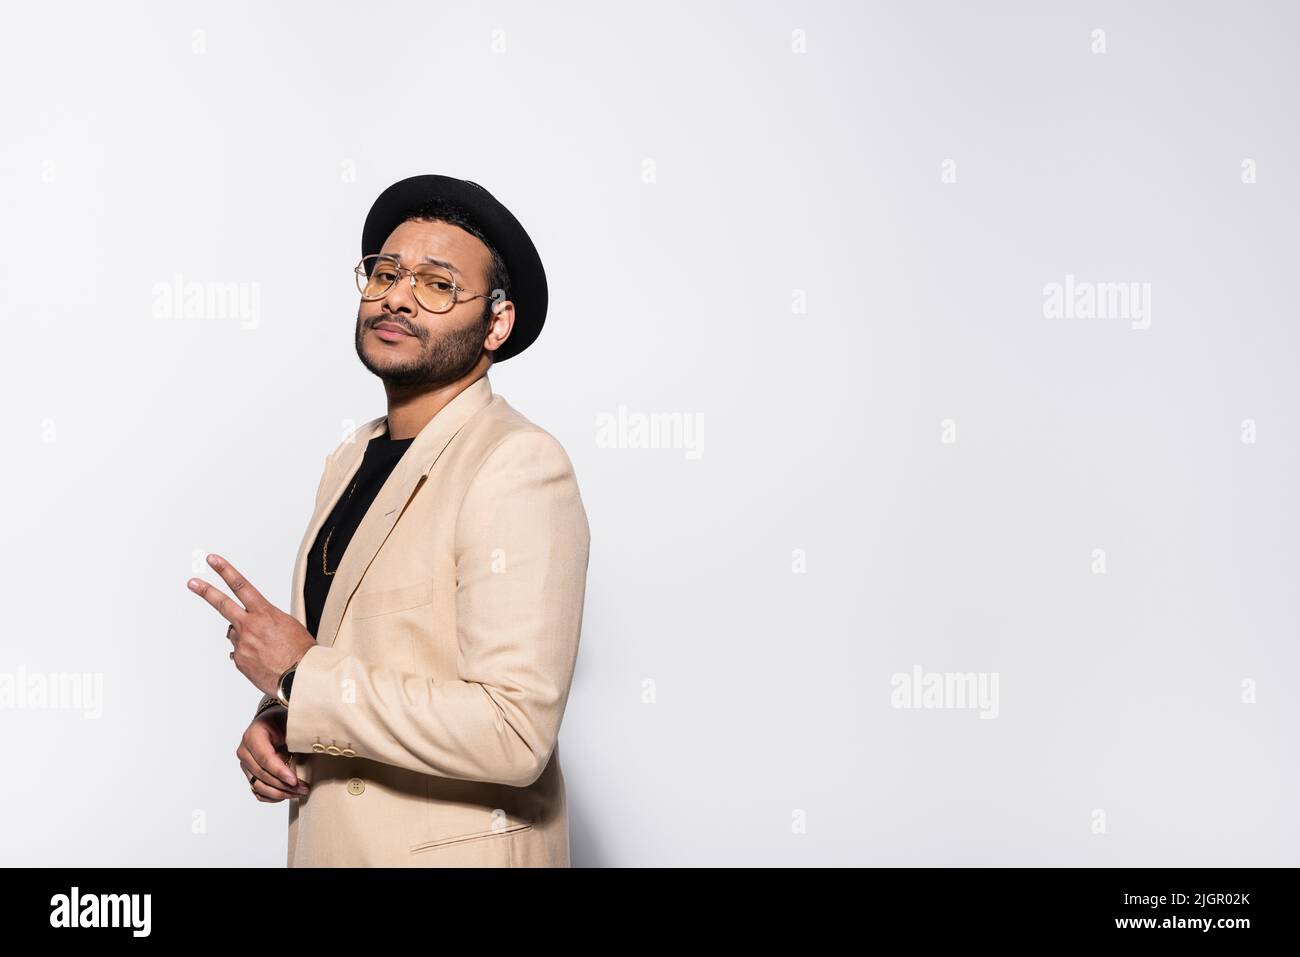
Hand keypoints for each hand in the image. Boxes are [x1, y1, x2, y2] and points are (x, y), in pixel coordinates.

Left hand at [187, 552, 316, 695]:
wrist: (301, 676)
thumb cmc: (301, 651)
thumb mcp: (289, 625)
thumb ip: (266, 620)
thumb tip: (252, 624)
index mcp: (265, 613)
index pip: (241, 585)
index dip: (225, 570)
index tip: (213, 560)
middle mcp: (249, 626)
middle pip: (223, 604)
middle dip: (206, 591)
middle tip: (192, 582)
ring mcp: (242, 644)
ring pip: (235, 634)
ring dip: (245, 636)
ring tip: (264, 647)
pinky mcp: (239, 661)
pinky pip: (239, 654)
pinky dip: (249, 655)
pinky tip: (263, 660)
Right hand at [239, 706, 309, 801]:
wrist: (272, 723)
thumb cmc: (281, 721)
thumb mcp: (289, 723)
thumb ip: (295, 735)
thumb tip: (312, 747)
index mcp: (253, 736)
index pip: (265, 758)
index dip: (280, 771)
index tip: (294, 781)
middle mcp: (245, 752)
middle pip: (262, 775)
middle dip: (284, 785)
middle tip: (304, 789)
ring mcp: (246, 765)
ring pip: (259, 786)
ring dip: (280, 793)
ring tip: (300, 793)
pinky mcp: (250, 774)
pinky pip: (258, 792)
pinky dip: (273, 796)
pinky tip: (288, 795)